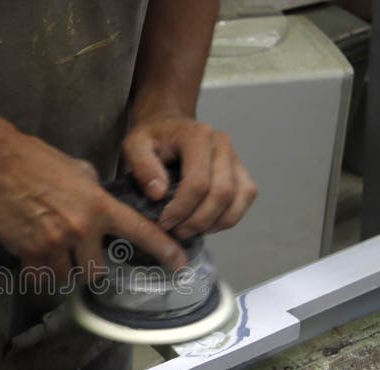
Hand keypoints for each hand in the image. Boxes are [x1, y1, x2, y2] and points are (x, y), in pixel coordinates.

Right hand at [0, 134, 186, 281]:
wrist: (1, 166)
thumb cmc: (38, 163)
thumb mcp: (79, 171)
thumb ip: (96, 193)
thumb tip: (101, 206)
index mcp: (99, 206)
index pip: (139, 231)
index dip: (163, 249)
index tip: (179, 263)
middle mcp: (81, 228)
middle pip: (96, 270)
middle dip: (88, 266)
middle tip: (76, 254)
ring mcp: (56, 242)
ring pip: (67, 277)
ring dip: (62, 270)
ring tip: (51, 252)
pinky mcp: (31, 252)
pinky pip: (41, 276)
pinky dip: (38, 271)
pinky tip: (32, 254)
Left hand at [122, 114, 256, 238]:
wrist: (169, 126)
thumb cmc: (152, 138)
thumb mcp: (134, 145)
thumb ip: (142, 166)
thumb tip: (159, 194)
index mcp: (198, 136)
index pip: (198, 182)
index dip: (181, 209)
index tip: (164, 223)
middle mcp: (222, 145)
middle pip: (221, 193)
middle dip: (198, 220)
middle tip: (176, 232)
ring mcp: (235, 158)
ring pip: (237, 199)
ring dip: (214, 222)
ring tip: (189, 230)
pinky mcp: (241, 171)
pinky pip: (245, 198)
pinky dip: (228, 217)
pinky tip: (207, 224)